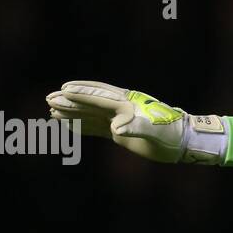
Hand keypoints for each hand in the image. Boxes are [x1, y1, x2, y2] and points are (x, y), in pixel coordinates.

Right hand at [45, 81, 225, 163]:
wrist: (183, 141)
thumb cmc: (171, 135)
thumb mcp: (155, 132)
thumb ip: (135, 128)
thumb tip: (116, 129)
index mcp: (127, 104)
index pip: (99, 98)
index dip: (81, 95)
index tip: (62, 91)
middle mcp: (122, 108)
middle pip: (91, 101)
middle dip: (71, 99)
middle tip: (49, 98)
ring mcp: (120, 119)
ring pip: (91, 114)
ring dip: (73, 112)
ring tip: (52, 111)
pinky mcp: (121, 131)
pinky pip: (97, 127)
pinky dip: (82, 126)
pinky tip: (69, 125)